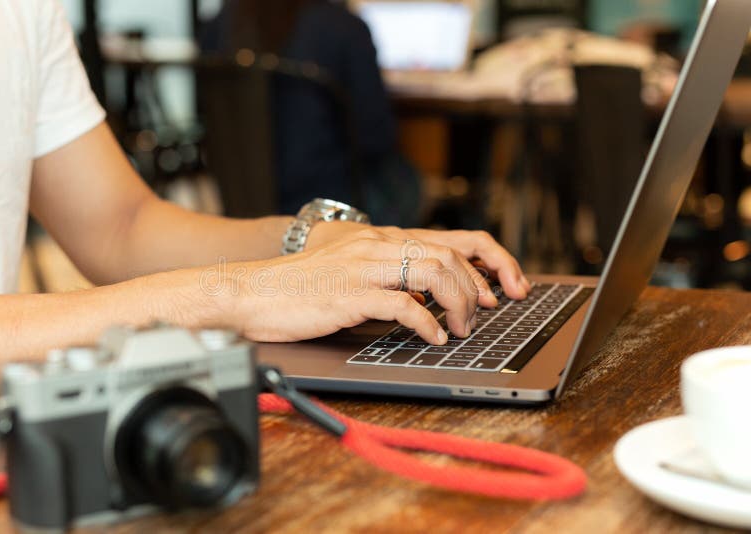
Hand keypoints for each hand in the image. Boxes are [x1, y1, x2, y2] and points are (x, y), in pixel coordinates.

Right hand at [191, 228, 512, 343]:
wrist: (252, 292)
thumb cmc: (298, 288)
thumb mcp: (349, 271)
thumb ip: (385, 275)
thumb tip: (425, 299)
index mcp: (381, 239)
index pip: (450, 240)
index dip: (487, 263)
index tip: (502, 290)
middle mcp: (377, 245)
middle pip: (450, 256)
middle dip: (478, 288)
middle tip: (482, 316)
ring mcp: (364, 267)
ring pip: (435, 274)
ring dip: (457, 305)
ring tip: (458, 329)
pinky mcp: (351, 294)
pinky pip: (405, 306)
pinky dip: (427, 325)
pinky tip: (431, 338)